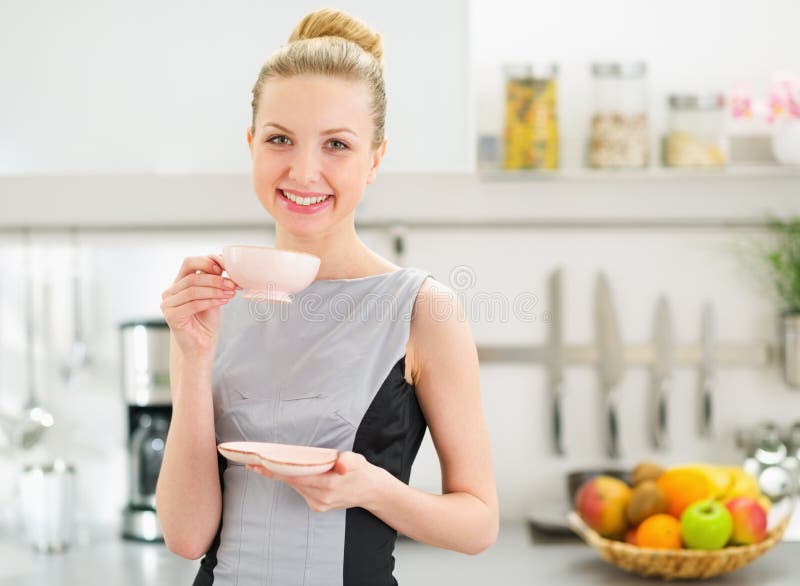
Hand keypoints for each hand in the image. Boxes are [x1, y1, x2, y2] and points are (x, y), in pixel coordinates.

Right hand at [160, 255, 239, 357]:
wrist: (202, 346)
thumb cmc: (207, 321)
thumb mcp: (213, 295)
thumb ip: (214, 280)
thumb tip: (225, 263)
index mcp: (178, 283)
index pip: (188, 263)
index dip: (206, 261)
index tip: (224, 267)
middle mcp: (170, 292)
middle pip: (193, 277)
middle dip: (215, 280)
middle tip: (232, 284)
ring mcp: (168, 304)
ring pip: (193, 290)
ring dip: (215, 290)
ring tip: (231, 293)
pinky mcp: (171, 316)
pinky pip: (193, 304)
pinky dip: (211, 301)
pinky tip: (224, 301)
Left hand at [246, 452, 382, 511]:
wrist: (371, 491)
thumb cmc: (360, 471)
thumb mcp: (356, 461)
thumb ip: (346, 462)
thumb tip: (339, 464)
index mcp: (328, 484)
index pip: (295, 475)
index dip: (276, 470)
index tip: (259, 465)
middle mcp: (321, 497)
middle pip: (291, 481)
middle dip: (272, 471)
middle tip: (252, 462)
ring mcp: (318, 503)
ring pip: (295, 486)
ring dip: (283, 476)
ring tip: (264, 465)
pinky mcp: (318, 506)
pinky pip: (301, 491)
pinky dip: (295, 481)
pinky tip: (290, 473)